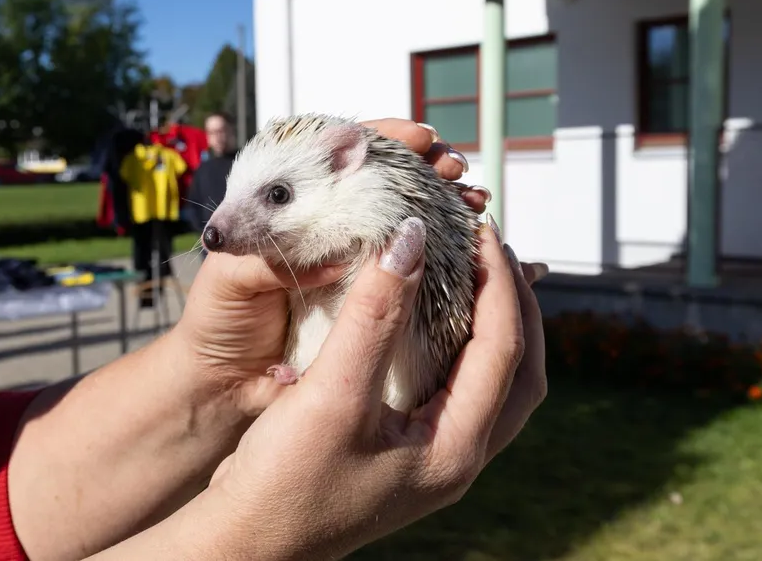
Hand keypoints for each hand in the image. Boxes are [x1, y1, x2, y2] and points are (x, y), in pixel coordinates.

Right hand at [103, 216, 547, 560]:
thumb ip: (374, 316)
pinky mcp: (403, 457)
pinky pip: (454, 392)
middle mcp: (454, 460)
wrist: (243, 543)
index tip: (482, 231)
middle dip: (514, 307)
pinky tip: (428, 323)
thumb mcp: (331, 393)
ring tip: (471, 277)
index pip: (503, 350)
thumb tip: (411, 240)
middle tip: (491, 250)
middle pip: (518, 372)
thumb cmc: (283, 481)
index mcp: (454, 450)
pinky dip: (456, 350)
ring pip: (490, 385)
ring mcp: (430, 462)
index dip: (499, 285)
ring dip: (491, 328)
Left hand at [172, 118, 491, 414]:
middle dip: (427, 167)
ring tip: (472, 201)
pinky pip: (412, 271)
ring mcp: (354, 262)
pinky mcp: (371, 299)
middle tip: (454, 167)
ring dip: (445, 204)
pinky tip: (471, 245)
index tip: (417, 138)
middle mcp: (329, 226)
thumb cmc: (218, 320)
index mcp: (290, 206)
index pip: (340, 155)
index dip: (381, 140)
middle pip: (386, 180)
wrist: (225, 384)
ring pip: (407, 221)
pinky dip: (445, 254)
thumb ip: (273, 259)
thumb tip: (336, 256)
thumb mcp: (232, 279)